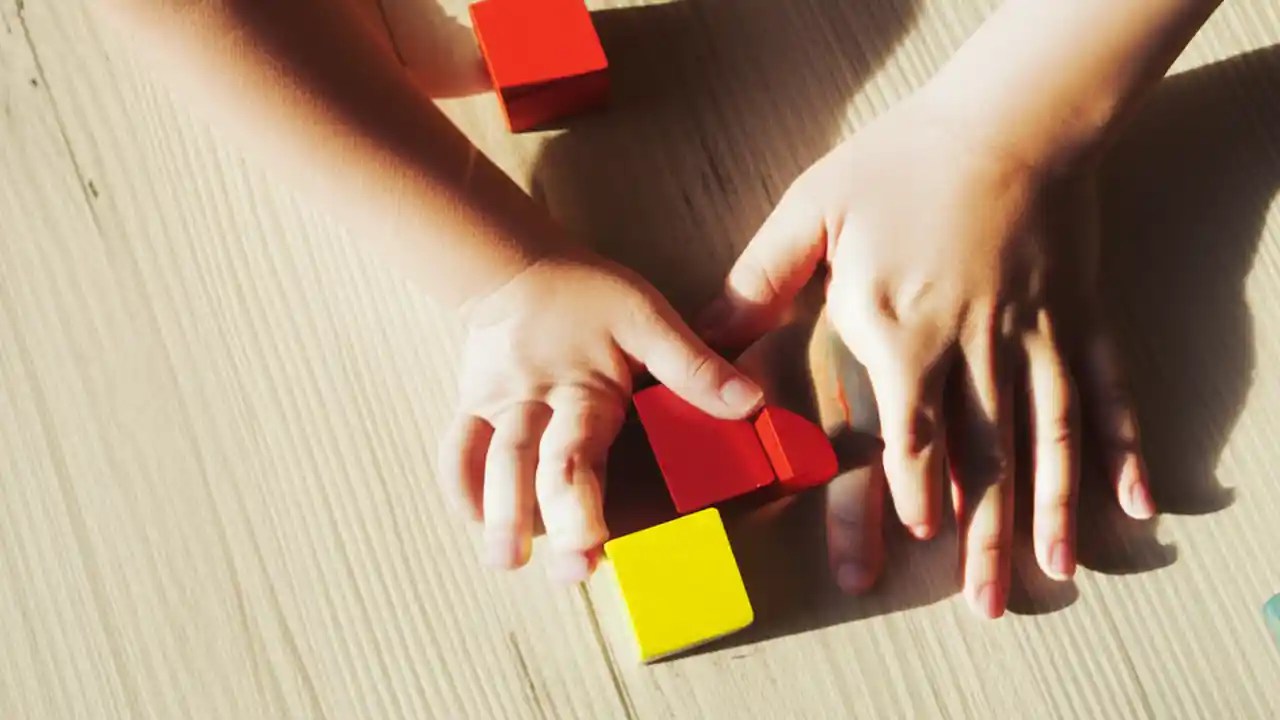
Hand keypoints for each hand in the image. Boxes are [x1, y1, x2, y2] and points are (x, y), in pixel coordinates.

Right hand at [440, 254, 763, 581]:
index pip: (575, 451)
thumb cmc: (588, 296)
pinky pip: (457, 449)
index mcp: (582, 389)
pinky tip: (475, 520)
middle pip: (525, 465)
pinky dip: (461, 485)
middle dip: (542, 520)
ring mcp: (497, 406)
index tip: (593, 547)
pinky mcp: (472, 406)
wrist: (516, 267)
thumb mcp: (648, 317)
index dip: (581, 502)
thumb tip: (749, 403)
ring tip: (504, 561)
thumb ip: (692, 365)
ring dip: (497, 512)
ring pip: (488, 461)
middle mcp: (534, 404)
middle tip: (566, 572)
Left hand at [699, 96, 1154, 617]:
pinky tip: (1130, 503)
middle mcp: (972, 348)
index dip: (905, 495)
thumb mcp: (814, 210)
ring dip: (1049, 511)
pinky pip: (1104, 392)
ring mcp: (1034, 338)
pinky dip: (1120, 449)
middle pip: (979, 458)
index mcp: (901, 330)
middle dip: (981, 535)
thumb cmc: (906, 160)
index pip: (903, 435)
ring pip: (1045, 441)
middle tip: (981, 604)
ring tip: (1050, 573)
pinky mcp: (1078, 320)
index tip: (910, 543)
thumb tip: (706, 337)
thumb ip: (760, 281)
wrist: (1012, 114)